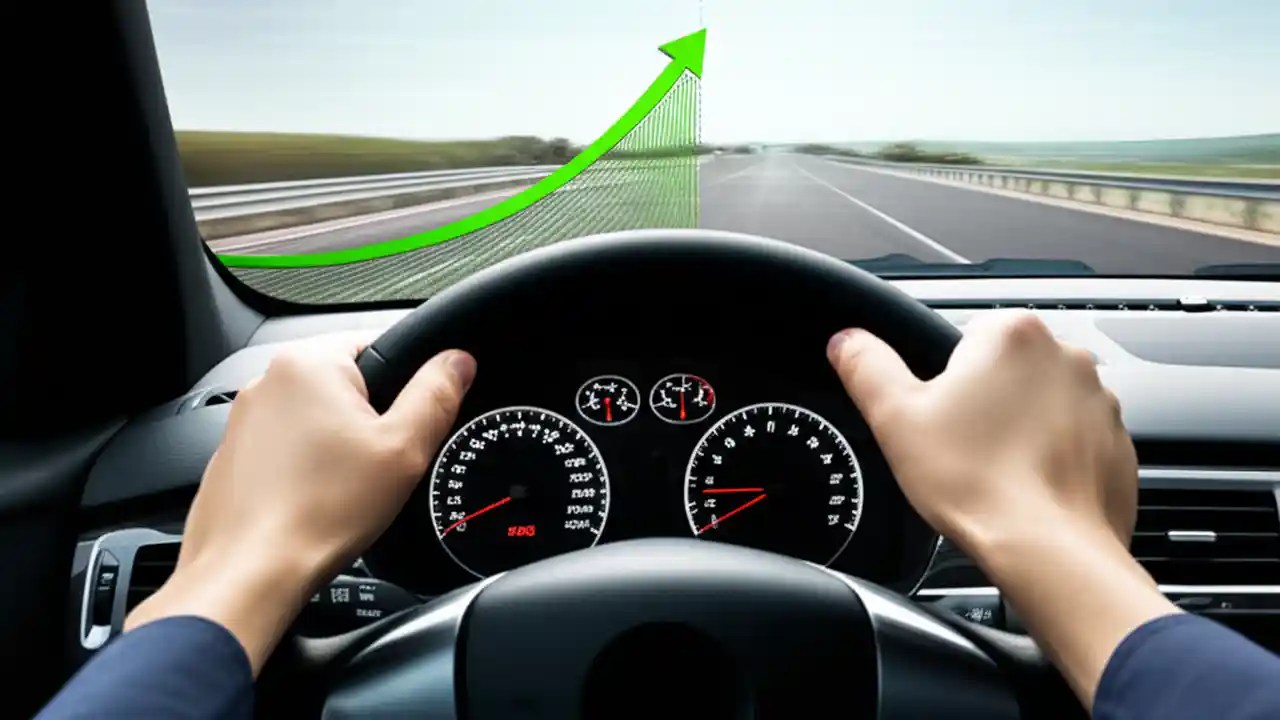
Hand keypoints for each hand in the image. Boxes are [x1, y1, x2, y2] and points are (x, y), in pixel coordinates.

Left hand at [126, 339, 474, 674]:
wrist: (251, 572)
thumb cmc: (320, 512)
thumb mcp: (403, 449)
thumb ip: (436, 395)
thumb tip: (457, 361)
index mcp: (310, 363)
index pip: (379, 346)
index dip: (406, 388)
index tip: (406, 428)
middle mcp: (268, 380)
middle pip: (346, 386)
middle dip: (369, 422)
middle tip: (378, 465)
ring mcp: (244, 418)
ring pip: (316, 420)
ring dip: (337, 447)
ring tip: (344, 490)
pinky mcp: (234, 454)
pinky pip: (287, 449)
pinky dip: (306, 469)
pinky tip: (316, 501)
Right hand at [827, 311, 1174, 706]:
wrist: (1048, 551)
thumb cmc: (975, 483)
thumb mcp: (895, 418)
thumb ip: (866, 367)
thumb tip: (847, 341)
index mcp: (1012, 333)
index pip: (965, 339)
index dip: (944, 382)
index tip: (941, 418)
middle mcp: (1066, 357)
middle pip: (1005, 371)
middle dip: (983, 404)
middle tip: (961, 449)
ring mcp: (1101, 402)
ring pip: (1041, 406)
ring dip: (1020, 430)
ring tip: (995, 473)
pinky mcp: (1118, 445)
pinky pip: (1074, 443)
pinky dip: (1052, 461)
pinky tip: (1027, 489)